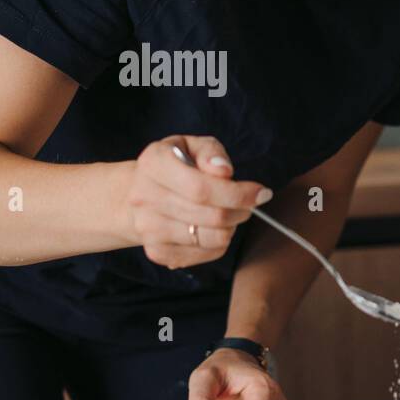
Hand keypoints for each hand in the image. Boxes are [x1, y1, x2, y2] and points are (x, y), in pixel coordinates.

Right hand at [126, 135, 270, 268]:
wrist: (137, 193)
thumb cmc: (175, 165)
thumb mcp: (191, 146)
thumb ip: (210, 152)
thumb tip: (223, 171)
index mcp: (153, 164)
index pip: (201, 188)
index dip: (239, 194)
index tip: (262, 193)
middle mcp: (144, 197)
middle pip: (212, 216)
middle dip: (242, 210)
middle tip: (249, 204)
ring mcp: (148, 228)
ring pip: (213, 238)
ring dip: (232, 227)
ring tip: (228, 213)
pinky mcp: (156, 251)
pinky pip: (205, 254)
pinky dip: (218, 243)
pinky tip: (212, 228)